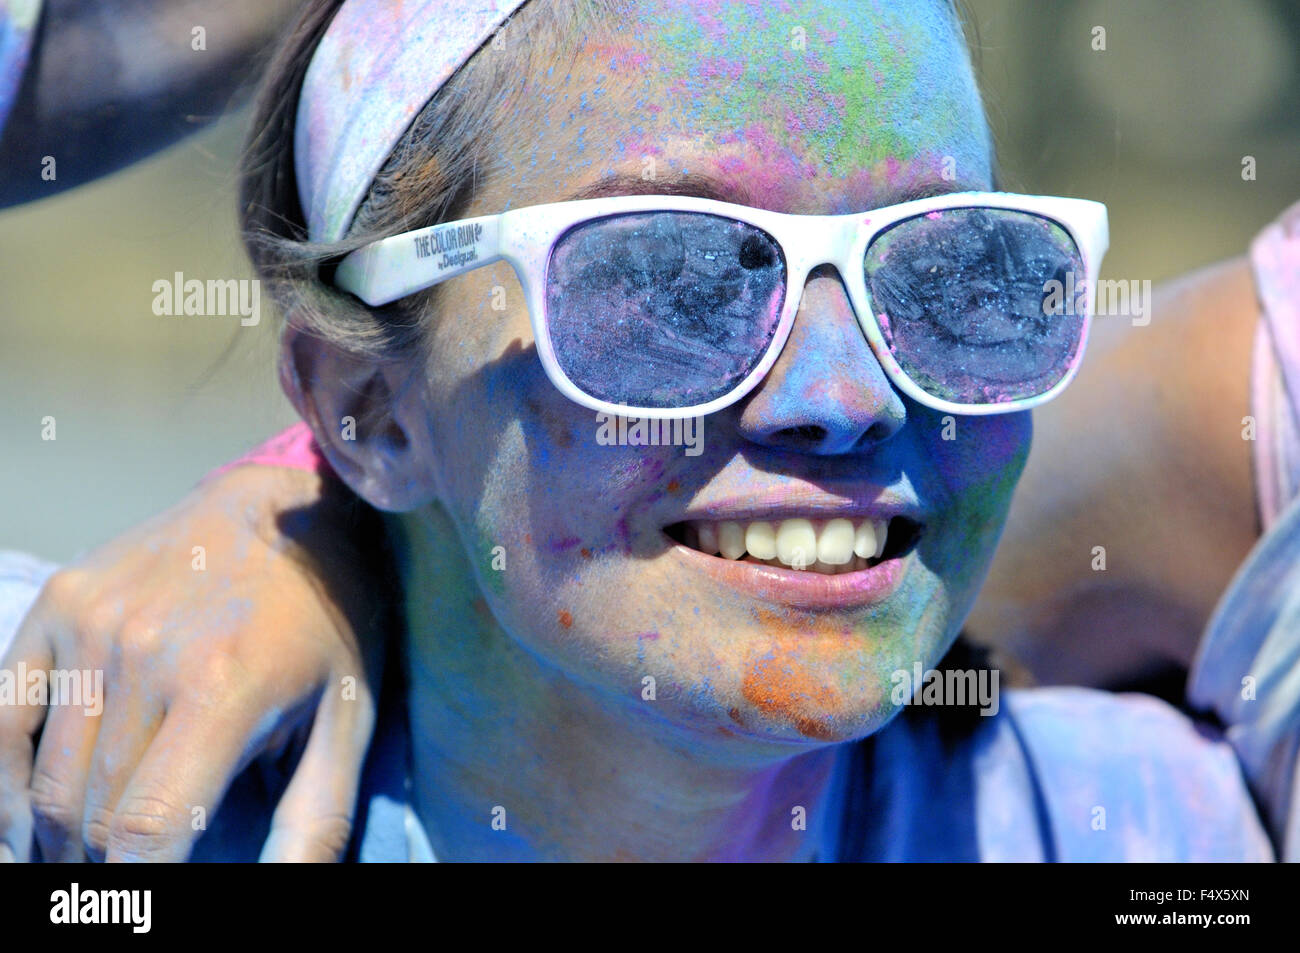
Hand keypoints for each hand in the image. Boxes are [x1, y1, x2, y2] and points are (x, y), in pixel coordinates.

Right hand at [0, 465, 389, 861]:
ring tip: (94, 856)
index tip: (149, 900)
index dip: (141, 889)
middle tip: (137, 873)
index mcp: (225, 688)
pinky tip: (26, 821)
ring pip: (50, 782)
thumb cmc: (328, 625)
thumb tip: (281, 894)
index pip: (150, 830)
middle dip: (112, 868)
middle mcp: (147, 654)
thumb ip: (313, 822)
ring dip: (64, 838)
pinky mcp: (60, 602)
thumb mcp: (347, 721)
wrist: (291, 509)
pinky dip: (6, 784)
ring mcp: (93, 625)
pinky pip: (1, 720)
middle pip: (96, 816)